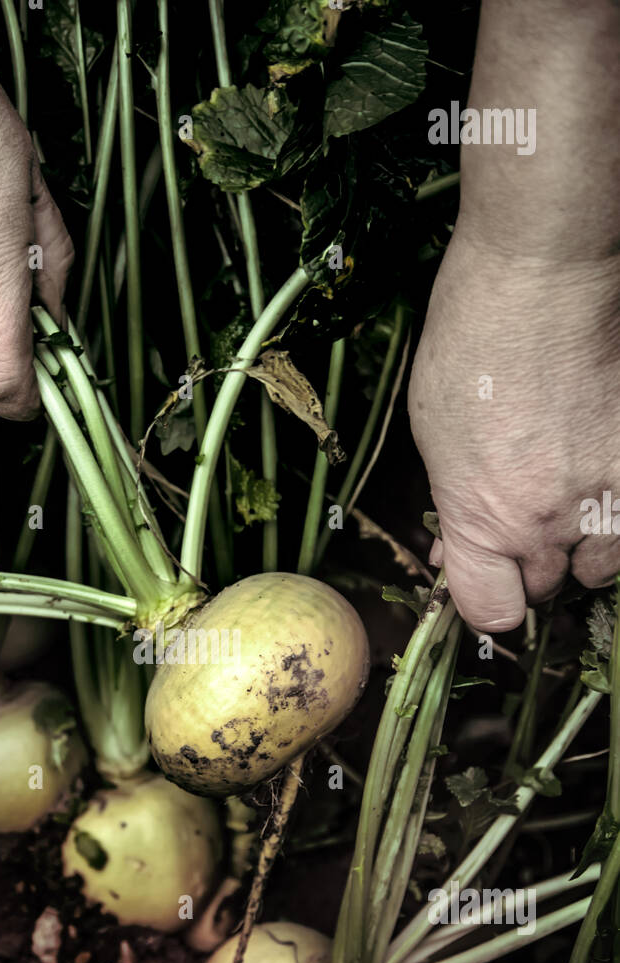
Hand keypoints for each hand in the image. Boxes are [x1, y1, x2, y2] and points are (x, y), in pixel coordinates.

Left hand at [408, 227, 619, 630]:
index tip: (488, 583)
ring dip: (583, 544)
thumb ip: (454, 504)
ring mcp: (606, 498)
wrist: (541, 277)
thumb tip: (457, 546)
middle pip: (544, 588)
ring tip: (567, 494)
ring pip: (602, 565)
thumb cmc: (473, 342)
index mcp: (483, 520)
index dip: (487, 601)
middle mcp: (547, 523)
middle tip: (520, 512)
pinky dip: (618, 511)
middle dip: (529, 561)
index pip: (491, 612)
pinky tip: (599, 476)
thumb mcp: (433, 436)